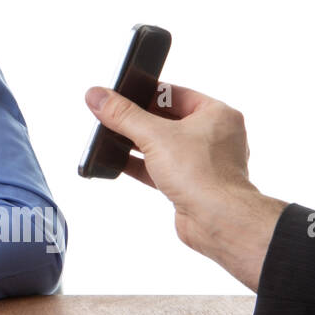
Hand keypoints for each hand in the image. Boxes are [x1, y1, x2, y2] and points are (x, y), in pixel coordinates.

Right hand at [83, 83, 286, 290]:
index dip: (144, 93)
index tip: (120, 95)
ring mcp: (204, 162)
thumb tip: (97, 95)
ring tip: (110, 137)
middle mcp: (214, 137)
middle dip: (137, 120)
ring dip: (137, 143)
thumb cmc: (203, 176)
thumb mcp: (154, 136)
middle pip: (166, 119)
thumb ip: (122, 114)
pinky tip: (118, 162)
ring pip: (163, 145)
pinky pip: (161, 168)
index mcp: (217, 115)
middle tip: (110, 115)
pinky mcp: (191, 184)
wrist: (218, 222)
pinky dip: (140, 164)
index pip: (174, 94)